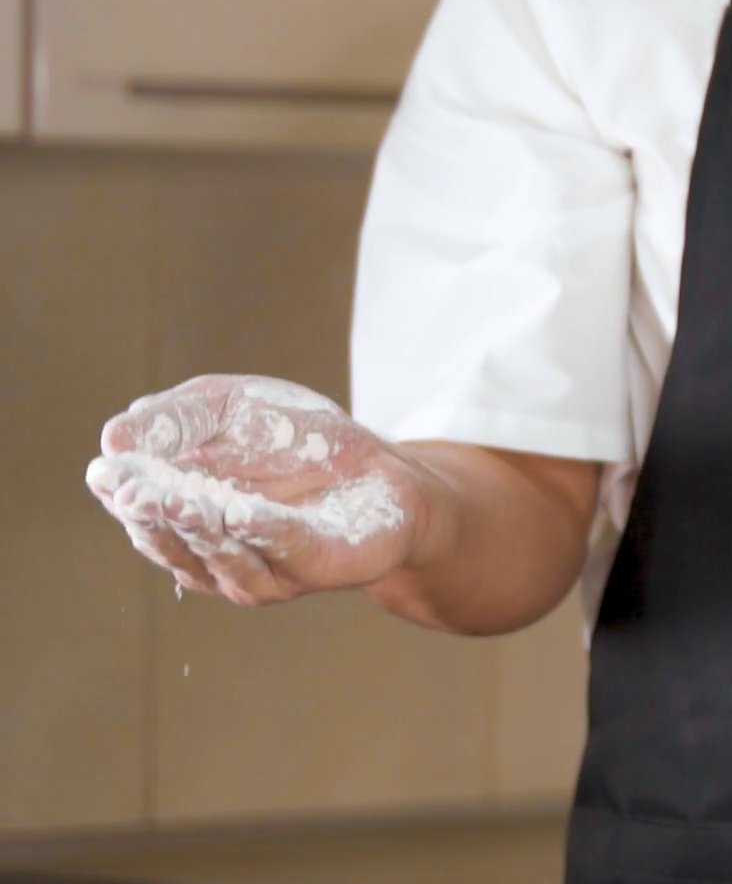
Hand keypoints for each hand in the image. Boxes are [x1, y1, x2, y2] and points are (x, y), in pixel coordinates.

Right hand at [85, 375, 429, 606]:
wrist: (379, 468)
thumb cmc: (294, 438)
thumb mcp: (228, 408)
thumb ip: (176, 418)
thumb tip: (113, 435)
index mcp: (180, 513)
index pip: (138, 508)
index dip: (122, 492)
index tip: (107, 472)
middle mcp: (210, 552)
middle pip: (171, 539)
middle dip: (152, 516)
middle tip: (134, 494)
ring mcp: (257, 568)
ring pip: (219, 554)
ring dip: (197, 527)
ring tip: (178, 499)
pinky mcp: (309, 568)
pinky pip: (283, 550)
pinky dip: (263, 533)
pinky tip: (243, 513)